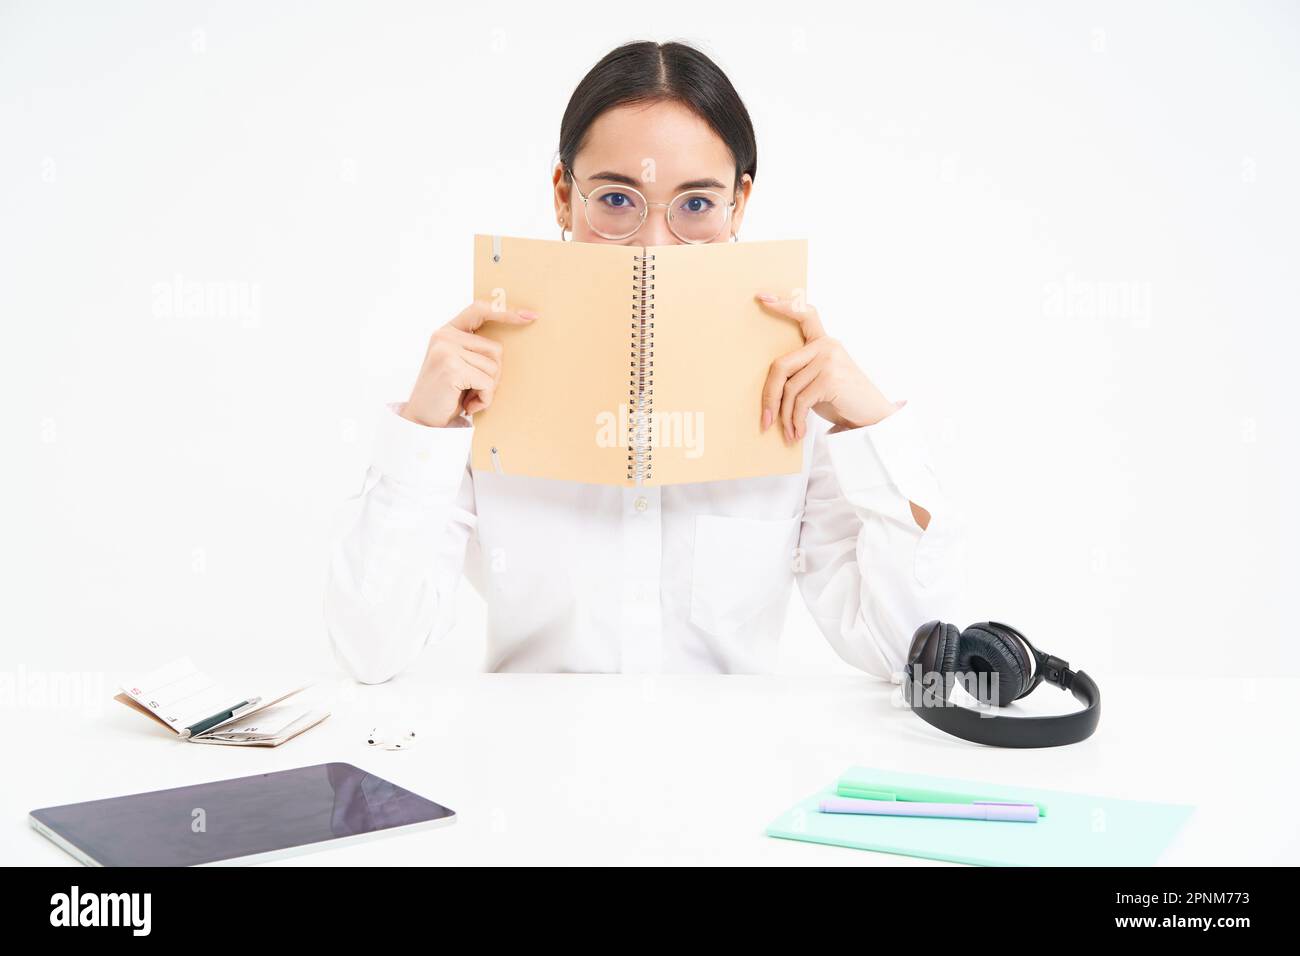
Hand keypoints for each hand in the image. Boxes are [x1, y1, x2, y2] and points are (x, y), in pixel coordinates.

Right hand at [400, 300, 537, 426]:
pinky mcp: (452, 368)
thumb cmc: (446, 394)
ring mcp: (446, 350)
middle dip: (493, 375)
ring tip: (468, 397)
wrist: (422, 420)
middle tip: (474, 389)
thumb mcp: (459, 364)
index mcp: (447, 331)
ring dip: (487, 389)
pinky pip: (488, 382)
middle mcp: (445, 336)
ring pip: (494, 367)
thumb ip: (474, 350)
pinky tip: (468, 405)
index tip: (529, 316)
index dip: (505, 311)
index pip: (479, 309)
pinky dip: (484, 399)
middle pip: (496, 349)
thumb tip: (507, 344)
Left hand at [755, 292, 895, 441]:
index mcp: (824, 342)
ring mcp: (829, 360)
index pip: (804, 315)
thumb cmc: (843, 399)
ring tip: (787, 434)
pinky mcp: (830, 378)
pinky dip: (795, 421)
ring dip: (784, 417)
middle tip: (764, 420)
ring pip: (789, 389)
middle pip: (780, 366)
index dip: (783, 305)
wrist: (874, 415)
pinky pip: (800, 402)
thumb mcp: (821, 380)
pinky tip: (797, 433)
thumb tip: (768, 391)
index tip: (762, 298)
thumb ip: (802, 372)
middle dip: (768, 396)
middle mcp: (826, 346)